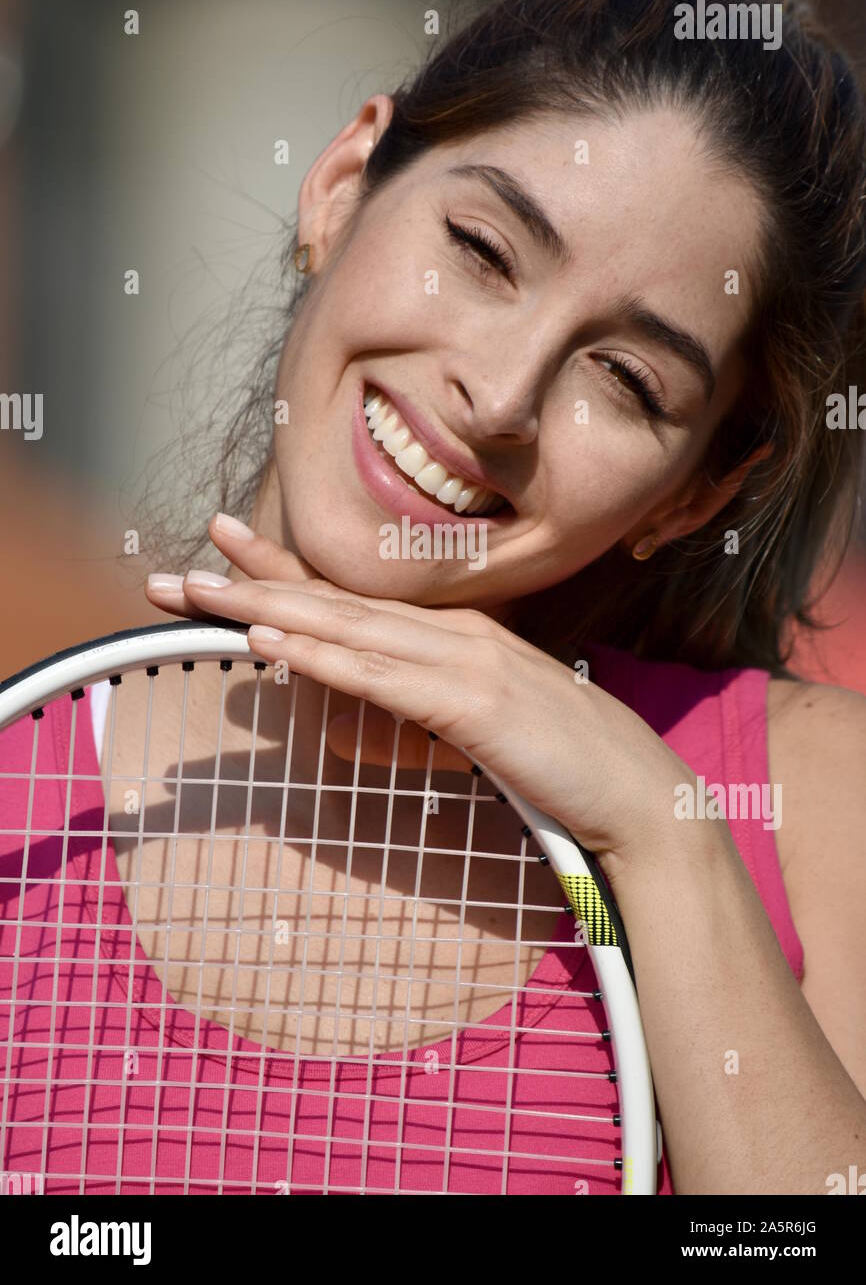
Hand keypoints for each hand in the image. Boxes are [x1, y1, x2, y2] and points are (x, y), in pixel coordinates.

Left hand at [145, 514, 694, 877]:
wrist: (639, 793)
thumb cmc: (564, 764)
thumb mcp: (482, 728)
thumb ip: (422, 715)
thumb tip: (360, 721)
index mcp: (453, 636)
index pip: (350, 596)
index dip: (283, 568)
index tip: (224, 546)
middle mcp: (451, 633)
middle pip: (332, 599)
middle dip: (249, 581)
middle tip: (175, 571)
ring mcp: (462, 660)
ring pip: (344, 625)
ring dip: (264, 606)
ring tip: (197, 591)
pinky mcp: (471, 699)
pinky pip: (378, 676)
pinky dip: (319, 655)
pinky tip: (268, 644)